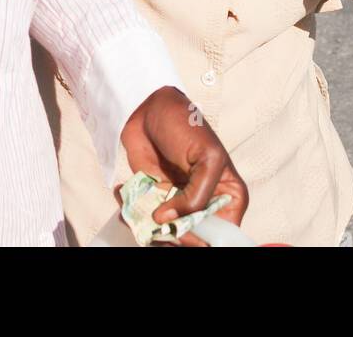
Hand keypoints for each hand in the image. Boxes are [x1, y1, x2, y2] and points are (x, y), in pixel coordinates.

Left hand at [120, 86, 248, 247]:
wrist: (149, 109)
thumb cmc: (185, 124)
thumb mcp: (206, 156)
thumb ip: (197, 196)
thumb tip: (167, 222)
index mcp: (228, 197)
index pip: (224, 235)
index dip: (204, 239)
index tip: (183, 231)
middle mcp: (205, 206)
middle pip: (194, 242)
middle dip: (172, 238)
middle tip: (156, 219)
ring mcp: (179, 206)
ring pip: (167, 239)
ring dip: (147, 230)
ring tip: (137, 208)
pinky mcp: (156, 202)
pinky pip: (145, 224)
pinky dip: (131, 217)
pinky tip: (124, 197)